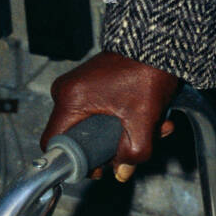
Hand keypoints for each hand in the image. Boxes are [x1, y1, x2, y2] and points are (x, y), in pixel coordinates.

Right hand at [40, 50, 179, 182]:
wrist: (161, 43)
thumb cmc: (148, 71)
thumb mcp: (143, 120)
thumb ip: (133, 153)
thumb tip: (122, 172)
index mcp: (70, 99)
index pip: (55, 144)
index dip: (77, 162)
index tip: (100, 166)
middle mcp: (68, 91)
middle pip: (81, 137)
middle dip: (114, 146)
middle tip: (137, 145)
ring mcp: (80, 86)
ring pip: (98, 126)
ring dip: (128, 133)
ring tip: (157, 127)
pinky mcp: (94, 84)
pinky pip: (105, 112)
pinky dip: (128, 119)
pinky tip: (155, 118)